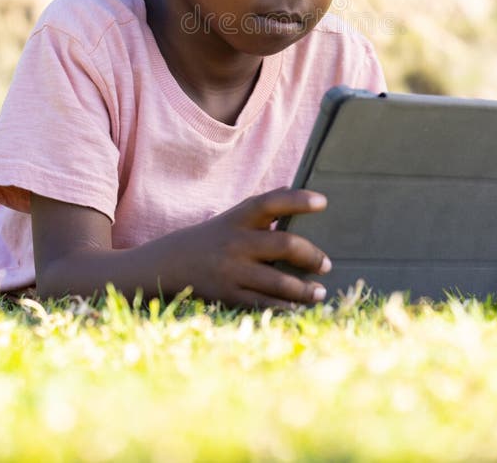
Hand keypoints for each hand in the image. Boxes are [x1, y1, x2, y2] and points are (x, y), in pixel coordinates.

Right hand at [184, 187, 330, 307]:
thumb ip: (262, 206)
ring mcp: (232, 271)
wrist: (170, 263)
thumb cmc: (213, 237)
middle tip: (326, 264)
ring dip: (303, 289)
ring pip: (277, 281)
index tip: (323, 202)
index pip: (271, 203)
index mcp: (239, 218)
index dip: (298, 200)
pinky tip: (298, 307)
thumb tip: (292, 189)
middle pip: (282, 245)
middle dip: (310, 255)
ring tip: (320, 292)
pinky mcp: (228, 295)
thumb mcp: (233, 217)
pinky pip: (263, 303)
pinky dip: (283, 306)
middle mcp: (236, 242)